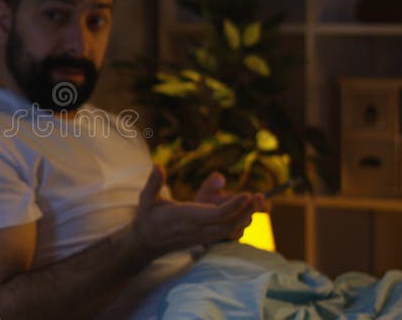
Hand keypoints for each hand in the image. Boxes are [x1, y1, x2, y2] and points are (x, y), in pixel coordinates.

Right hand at [132, 165, 256, 255]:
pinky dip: (240, 222)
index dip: (233, 206)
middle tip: (261, 196)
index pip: (214, 215)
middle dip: (247, 211)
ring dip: (246, 216)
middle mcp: (196, 229)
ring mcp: (202, 236)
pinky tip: (247, 211)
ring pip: (231, 229)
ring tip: (259, 201)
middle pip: (228, 223)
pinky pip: (227, 232)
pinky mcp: (205, 238)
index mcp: (184, 217)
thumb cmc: (147, 217)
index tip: (247, 194)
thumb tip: (156, 165)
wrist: (146, 242)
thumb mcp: (146, 199)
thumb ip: (153, 182)